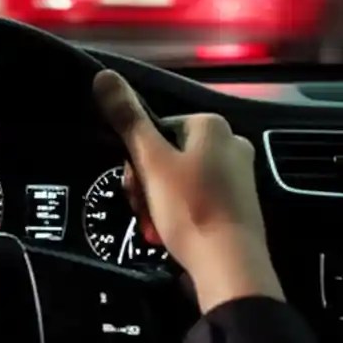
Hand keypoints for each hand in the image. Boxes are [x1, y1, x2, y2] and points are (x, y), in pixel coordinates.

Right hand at [93, 70, 283, 312]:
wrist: (230, 267)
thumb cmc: (190, 208)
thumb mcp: (151, 163)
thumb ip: (128, 119)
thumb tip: (103, 75)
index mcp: (212, 125)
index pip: (156, 130)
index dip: (137, 160)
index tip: (133, 188)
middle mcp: (231, 143)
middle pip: (167, 157)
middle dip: (147, 186)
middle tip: (143, 213)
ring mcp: (238, 175)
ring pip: (178, 181)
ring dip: (158, 204)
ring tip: (156, 228)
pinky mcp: (239, 204)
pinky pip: (197, 200)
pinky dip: (179, 215)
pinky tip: (172, 235)